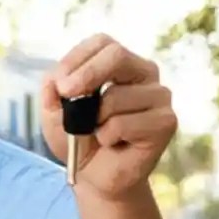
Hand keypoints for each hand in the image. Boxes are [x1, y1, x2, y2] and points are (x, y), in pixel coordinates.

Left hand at [39, 34, 176, 200]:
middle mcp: (144, 73)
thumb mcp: (54, 111)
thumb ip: (52, 89)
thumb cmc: (78, 138)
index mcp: (119, 63)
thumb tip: (56, 79)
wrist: (95, 175)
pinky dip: (107, 136)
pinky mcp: (166, 121)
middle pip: (117, 56)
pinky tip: (114, 143)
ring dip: (93, 120)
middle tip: (66, 93)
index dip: (76, 59)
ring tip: (99, 133)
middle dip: (85, 75)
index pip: (102, 43)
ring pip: (115, 97)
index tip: (59, 84)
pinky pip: (124, 123)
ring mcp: (158, 96)